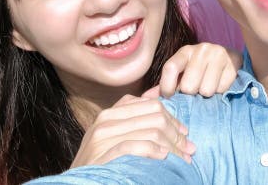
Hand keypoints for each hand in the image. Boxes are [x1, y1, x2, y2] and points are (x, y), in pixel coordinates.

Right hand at [71, 95, 195, 167]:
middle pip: (155, 117)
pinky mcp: (102, 154)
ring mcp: (103, 137)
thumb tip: (159, 92)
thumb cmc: (101, 161)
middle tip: (189, 149)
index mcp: (111, 112)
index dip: (172, 118)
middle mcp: (106, 120)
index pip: (152, 105)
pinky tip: (163, 159)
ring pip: (151, 132)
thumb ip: (135, 116)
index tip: (184, 133)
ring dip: (173, 147)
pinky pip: (136, 146)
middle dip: (176, 134)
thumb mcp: (115, 135)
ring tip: (183, 159)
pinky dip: (154, 151)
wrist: (79, 182)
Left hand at [156, 43, 240, 97]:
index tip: (170, 95)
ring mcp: (218, 54)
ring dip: (206, 94)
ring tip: (208, 85)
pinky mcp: (233, 63)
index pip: (170, 68)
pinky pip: (222, 89)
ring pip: (206, 90)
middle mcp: (201, 49)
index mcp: (185, 51)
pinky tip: (220, 83)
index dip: (167, 87)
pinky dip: (220, 91)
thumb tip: (144, 99)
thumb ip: (165, 86)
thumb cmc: (199, 70)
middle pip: (188, 86)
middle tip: (196, 88)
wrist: (228, 58)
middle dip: (191, 93)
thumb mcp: (182, 74)